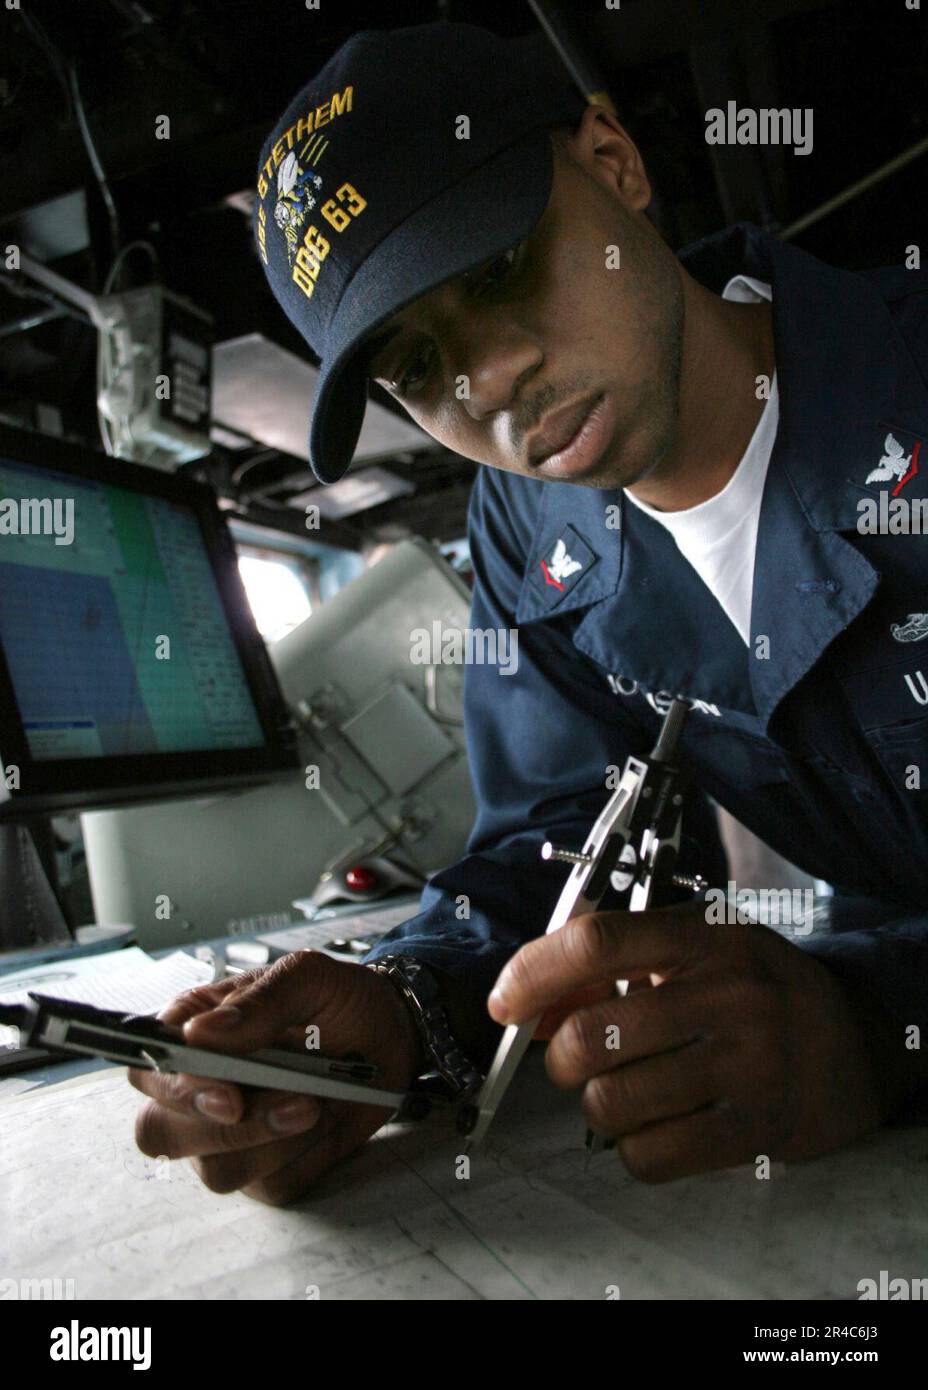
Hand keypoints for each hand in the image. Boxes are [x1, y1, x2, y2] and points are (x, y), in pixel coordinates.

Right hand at [129, 951, 422, 1204]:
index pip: (149, 1069)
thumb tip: (199, 1032)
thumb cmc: (339, 1000)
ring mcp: (228, 1136)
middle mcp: (198, 1090)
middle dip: (221, 1128)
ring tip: (317, 1103)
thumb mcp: (309, 978)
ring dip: (270, 1142)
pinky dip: (304, 1157)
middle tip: (288, 1101)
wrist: (392, 1034)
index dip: (175, 1087)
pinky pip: (269, 1185)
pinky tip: (327, 1121)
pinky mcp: (266, 1170)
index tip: (226, 1092)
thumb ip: (258, 1001)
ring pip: (214, 1170)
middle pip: (161, 1133)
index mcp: (194, 1035)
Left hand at [487, 903, 911, 1180]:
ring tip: (625, 1090)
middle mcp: (729, 995)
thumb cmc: (756, 989)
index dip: (532, 973)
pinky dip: (633, 1148)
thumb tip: (530, 1002)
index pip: (597, 943)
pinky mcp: (758, 1128)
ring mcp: (748, 1064)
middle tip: (576, 1056)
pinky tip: (657, 1124)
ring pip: (611, 1102)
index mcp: (705, 937)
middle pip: (590, 1034)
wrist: (856, 1042)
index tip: (505, 1002)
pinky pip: (649, 1156)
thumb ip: (618, 961)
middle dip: (560, 1055)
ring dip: (596, 1105)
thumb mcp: (697, 947)